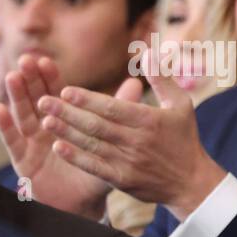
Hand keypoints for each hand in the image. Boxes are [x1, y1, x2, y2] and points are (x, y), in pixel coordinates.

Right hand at [0, 53, 132, 216]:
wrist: (86, 203)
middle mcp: (45, 128)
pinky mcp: (23, 160)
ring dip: (17, 96)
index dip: (50, 77)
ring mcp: (32, 143)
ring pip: (24, 115)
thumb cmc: (98, 169)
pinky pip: (12, 141)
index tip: (45, 60)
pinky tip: (0, 109)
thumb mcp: (111, 139)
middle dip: (31, 80)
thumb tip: (136, 83)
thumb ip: (121, 111)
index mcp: (66, 120)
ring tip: (14, 77)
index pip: (57, 94)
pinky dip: (5, 126)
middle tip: (26, 60)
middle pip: (37, 99)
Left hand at [34, 51, 224, 218]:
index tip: (65, 90)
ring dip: (66, 132)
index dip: (87, 99)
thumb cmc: (184, 139)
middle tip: (43, 101)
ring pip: (92, 144)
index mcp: (150, 121)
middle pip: (96, 125)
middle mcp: (137, 141)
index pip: (112, 108)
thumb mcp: (181, 105)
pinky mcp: (123, 180)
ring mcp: (129, 162)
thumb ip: (163, 79)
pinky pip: (94, 167)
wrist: (192, 183)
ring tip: (45, 120)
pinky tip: (58, 147)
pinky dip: (75, 157)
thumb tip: (148, 53)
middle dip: (68, 112)